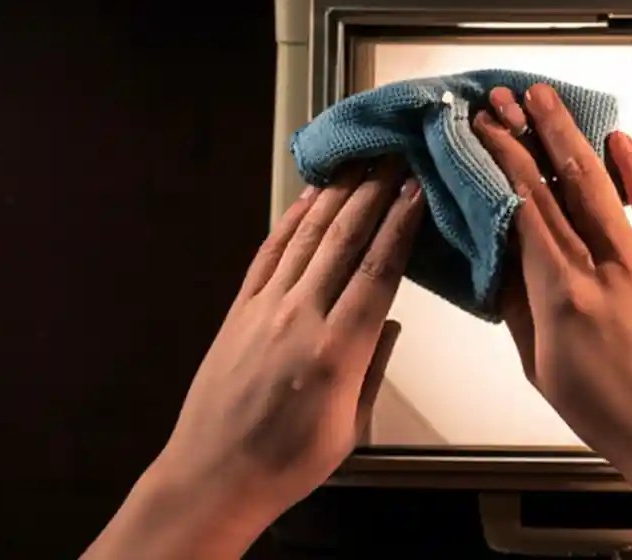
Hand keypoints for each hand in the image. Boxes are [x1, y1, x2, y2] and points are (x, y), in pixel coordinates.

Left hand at [85, 156, 424, 559]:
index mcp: (337, 352)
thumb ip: (373, 367)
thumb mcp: (351, 427)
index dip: (400, 225)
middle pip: (344, 241)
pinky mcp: (238, 310)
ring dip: (337, 195)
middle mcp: (299, 319)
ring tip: (360, 162)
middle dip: (374, 193)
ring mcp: (264, 310)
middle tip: (396, 155)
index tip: (418, 189)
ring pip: (307, 238)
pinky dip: (291, 221)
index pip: (378, 272)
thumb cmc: (287, 462)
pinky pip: (269, 254)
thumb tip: (388, 321)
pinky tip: (309, 198)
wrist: (213, 475)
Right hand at [475, 85, 631, 475]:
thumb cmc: (613, 414)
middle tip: (502, 101)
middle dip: (525, 135)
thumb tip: (497, 257)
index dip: (499, 163)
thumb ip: (518, 306)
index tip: (482, 133)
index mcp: (562, 295)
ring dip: (570, 136)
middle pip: (555, 185)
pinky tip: (619, 139)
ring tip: (548, 100)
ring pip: (600, 183)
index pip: (522, 210)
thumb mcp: (543, 367)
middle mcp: (603, 268)